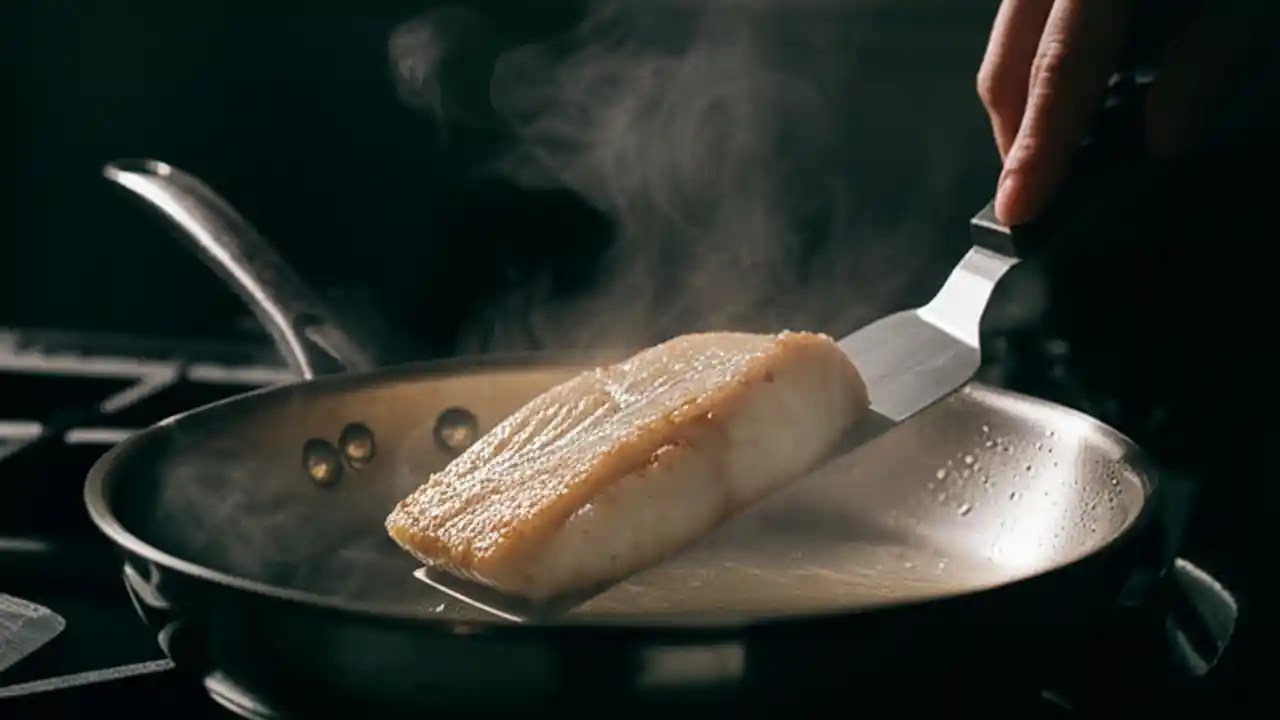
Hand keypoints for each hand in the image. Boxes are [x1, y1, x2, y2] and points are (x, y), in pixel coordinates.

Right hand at [976, 0, 1271, 225]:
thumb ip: (1210, 57)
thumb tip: (1165, 139)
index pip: (1058, 71)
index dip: (1038, 145)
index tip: (1020, 206)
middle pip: (1005, 66)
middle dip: (1014, 138)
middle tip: (1035, 194)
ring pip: (1006, 48)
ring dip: (1024, 107)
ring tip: (1059, 150)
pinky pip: (1025, 25)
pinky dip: (1040, 69)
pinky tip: (1079, 92)